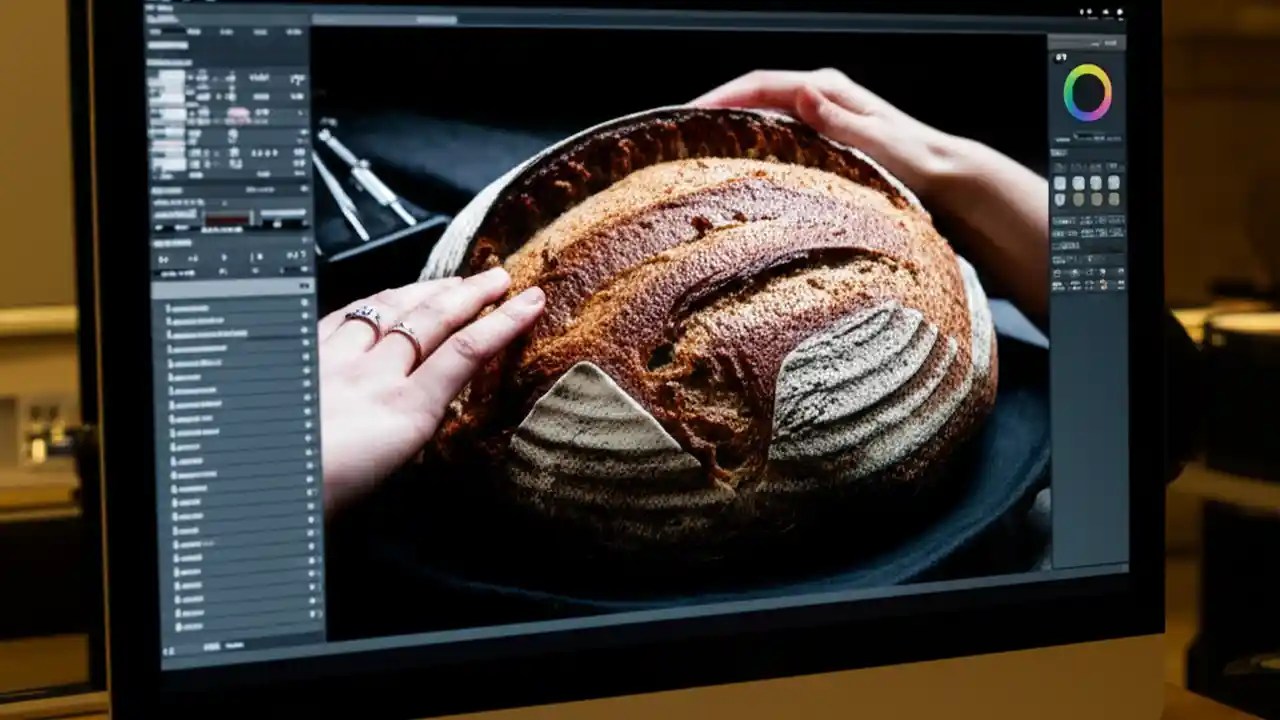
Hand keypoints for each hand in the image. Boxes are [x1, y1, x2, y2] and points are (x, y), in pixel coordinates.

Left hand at [318, 268, 543, 514]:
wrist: (259, 489)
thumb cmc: (323, 497)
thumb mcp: (386, 477)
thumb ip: (410, 431)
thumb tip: (428, 404)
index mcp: (404, 414)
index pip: (466, 352)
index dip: (504, 323)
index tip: (530, 303)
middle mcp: (374, 377)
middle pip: (433, 319)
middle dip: (473, 293)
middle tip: (499, 278)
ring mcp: (337, 361)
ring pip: (390, 309)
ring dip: (427, 290)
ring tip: (451, 281)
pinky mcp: (306, 356)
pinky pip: (345, 316)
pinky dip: (374, 302)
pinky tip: (382, 299)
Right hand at [691, 68, 969, 199]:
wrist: (945, 179)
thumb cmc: (918, 164)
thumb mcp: (880, 143)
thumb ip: (842, 122)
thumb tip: (803, 94)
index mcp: (827, 91)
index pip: (760, 86)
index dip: (720, 97)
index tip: (687, 113)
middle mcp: (819, 98)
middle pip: (752, 98)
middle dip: (712, 113)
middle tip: (674, 136)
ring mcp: (818, 119)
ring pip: (760, 119)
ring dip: (728, 132)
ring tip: (693, 154)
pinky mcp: (820, 142)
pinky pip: (773, 139)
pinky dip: (748, 149)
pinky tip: (734, 172)